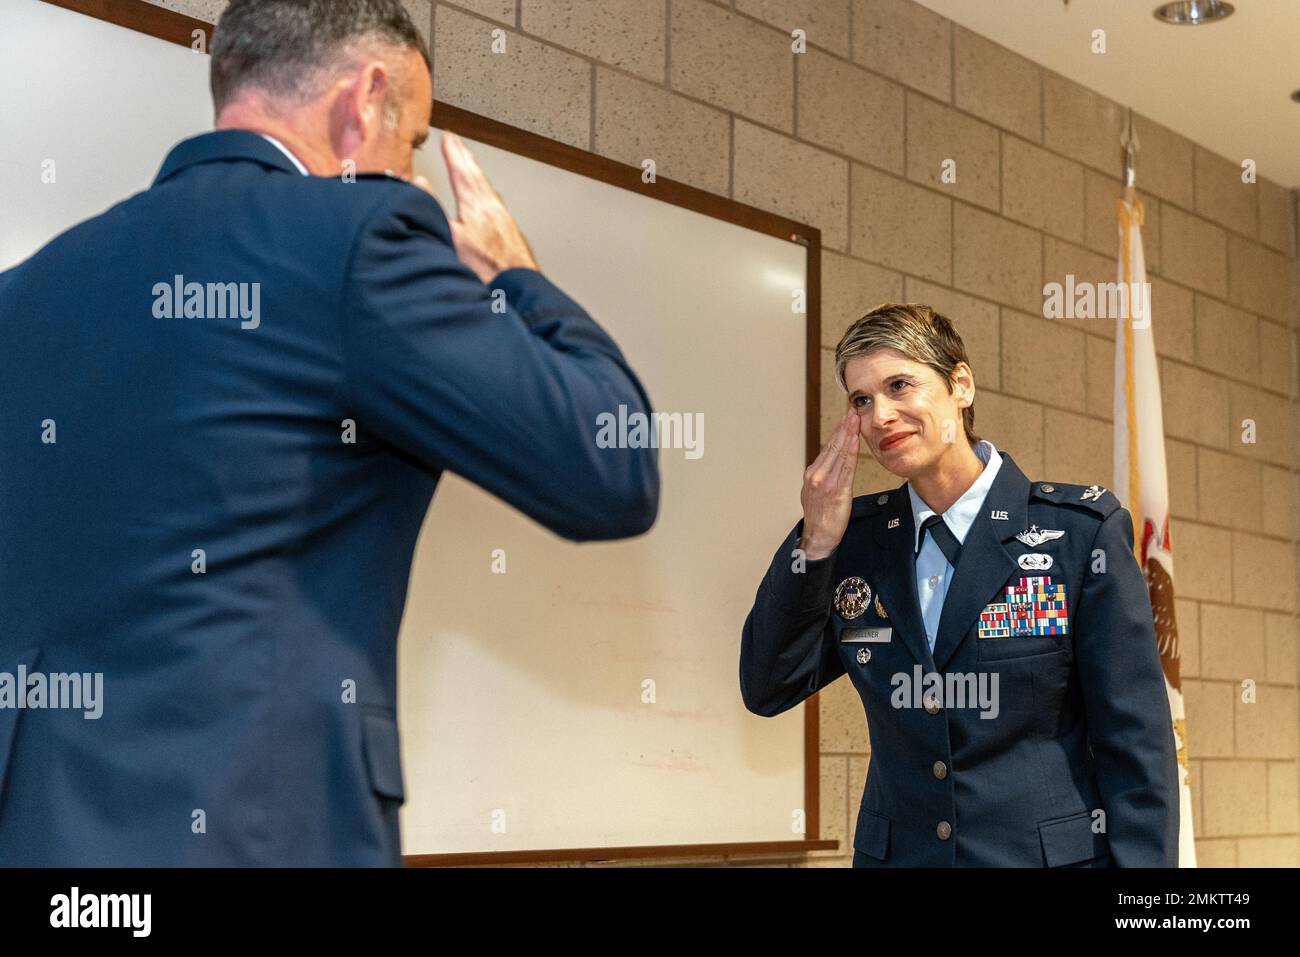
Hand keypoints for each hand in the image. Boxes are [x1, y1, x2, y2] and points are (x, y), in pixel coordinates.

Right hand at [411, 131, 539, 283]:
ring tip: (471, 166)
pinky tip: (488, 201)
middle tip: (459, 144)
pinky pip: (495, 202)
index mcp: (475, 204)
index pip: (461, 171)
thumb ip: (433, 208)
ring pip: (487, 188)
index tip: (448, 137)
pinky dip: (487, 192)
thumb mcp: (450, 237)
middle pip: (477, 175)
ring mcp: (504, 220)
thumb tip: (419, 182)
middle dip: (465, 157)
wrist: (519, 287)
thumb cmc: (486, 269)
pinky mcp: (511, 233)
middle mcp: (492, 207)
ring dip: (476, 173)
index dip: (453, 153)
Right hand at [799, 410, 860, 559]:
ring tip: (856, 420)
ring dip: (848, 435)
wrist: (819, 537)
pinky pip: (845, 467)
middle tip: (853, 411)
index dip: (838, 432)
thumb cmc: (820, 517)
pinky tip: (855, 441)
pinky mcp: (837, 491)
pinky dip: (850, 452)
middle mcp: (817, 475)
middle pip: (833, 447)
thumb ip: (825, 476)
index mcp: (812, 474)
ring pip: (839, 454)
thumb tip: (834, 464)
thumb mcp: (816, 492)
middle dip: (844, 428)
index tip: (846, 419)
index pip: (827, 448)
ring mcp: (826, 482)